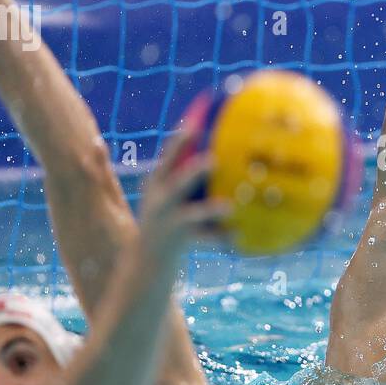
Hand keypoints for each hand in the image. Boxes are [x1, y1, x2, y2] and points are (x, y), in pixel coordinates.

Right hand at [137, 126, 226, 255]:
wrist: (146, 263)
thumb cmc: (166, 222)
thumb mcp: (166, 197)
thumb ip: (186, 177)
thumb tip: (216, 153)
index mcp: (158, 185)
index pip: (168, 157)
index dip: (181, 139)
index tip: (196, 121)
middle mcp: (160, 202)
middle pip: (177, 182)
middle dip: (193, 171)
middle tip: (213, 160)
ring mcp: (169, 223)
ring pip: (192, 215)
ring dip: (210, 210)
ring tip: (229, 206)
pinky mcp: (180, 243)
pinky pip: (205, 239)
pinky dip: (222, 237)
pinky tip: (239, 235)